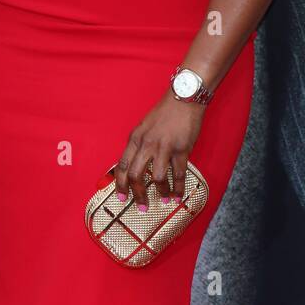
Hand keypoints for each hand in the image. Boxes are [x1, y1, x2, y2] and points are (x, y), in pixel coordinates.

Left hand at [116, 90, 206, 208]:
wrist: (184, 98)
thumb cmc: (165, 112)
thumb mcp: (144, 126)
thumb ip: (140, 144)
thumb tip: (137, 165)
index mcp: (135, 138)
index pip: (123, 165)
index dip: (120, 184)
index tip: (121, 196)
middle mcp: (147, 144)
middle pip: (136, 175)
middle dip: (137, 194)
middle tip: (142, 206)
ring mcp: (164, 147)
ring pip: (157, 178)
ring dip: (160, 192)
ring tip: (164, 200)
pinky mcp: (181, 149)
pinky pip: (178, 174)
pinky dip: (178, 188)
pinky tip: (178, 195)